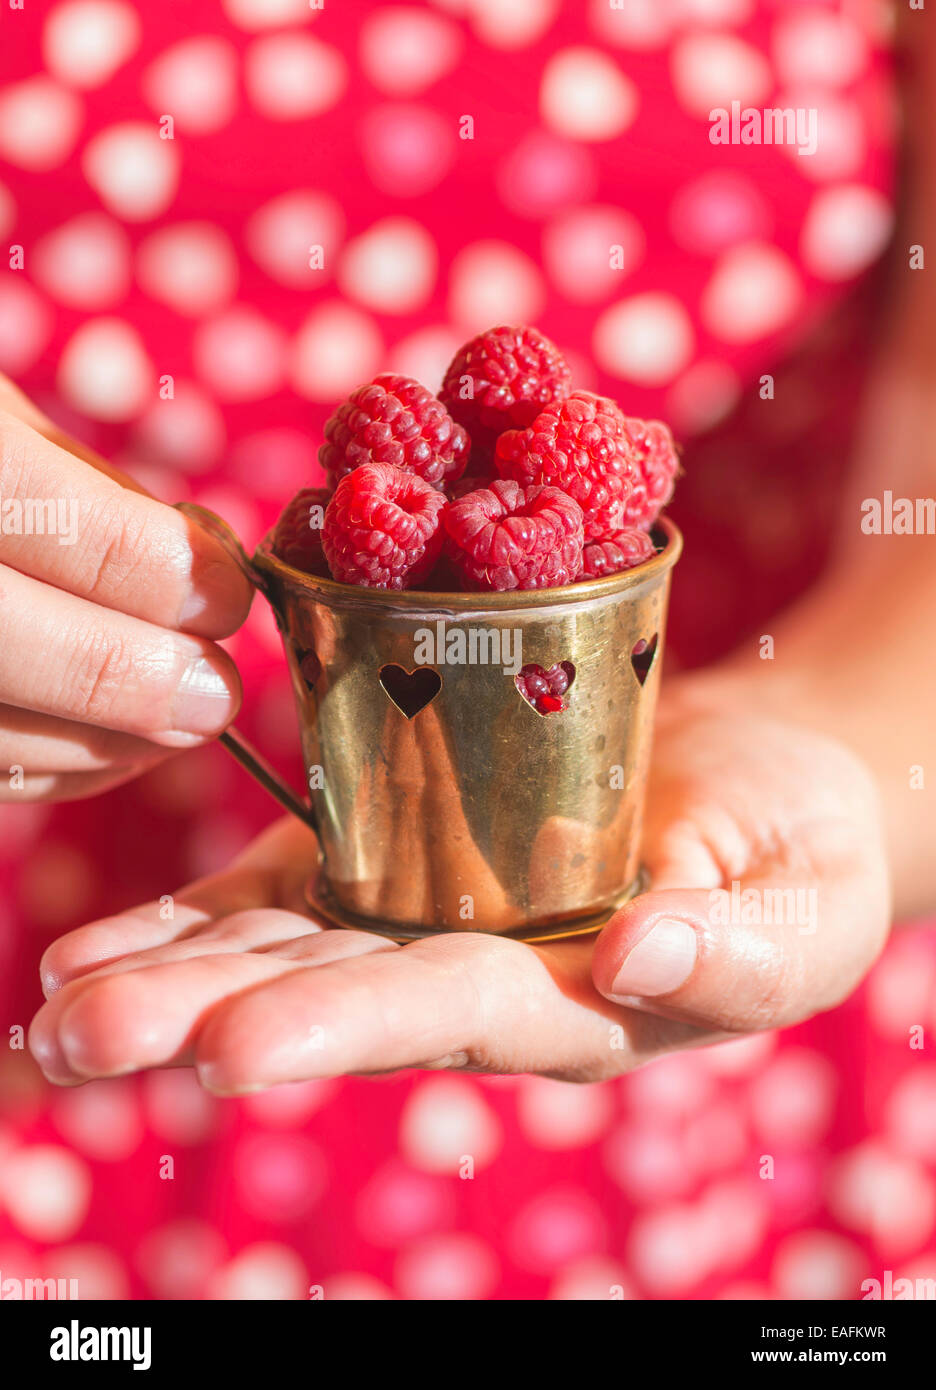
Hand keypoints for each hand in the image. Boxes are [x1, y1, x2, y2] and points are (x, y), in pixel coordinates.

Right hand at [0, 375, 250, 801]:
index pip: (58, 524)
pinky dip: (45, 768)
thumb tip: (201, 568)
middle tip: (217, 693)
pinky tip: (108, 751)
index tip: (228, 595)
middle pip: (7, 644)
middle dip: (132, 679)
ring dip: (98, 746)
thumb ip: (83, 490)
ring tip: (176, 729)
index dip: (165, 574)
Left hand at [29, 682, 890, 1086]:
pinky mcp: (394, 851)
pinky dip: (193, 916)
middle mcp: (475, 973)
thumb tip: (643, 963)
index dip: (346, 1026)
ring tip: (54, 1006)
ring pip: (282, 949)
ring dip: (166, 977)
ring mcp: (422, 912)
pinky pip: (282, 888)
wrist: (751, 785)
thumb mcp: (807, 906)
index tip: (233, 1047)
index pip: (450, 1013)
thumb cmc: (799, 850)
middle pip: (330, 995)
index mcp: (573, 1004)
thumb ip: (739, 950)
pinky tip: (101, 944)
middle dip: (203, 1017)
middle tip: (77, 1038)